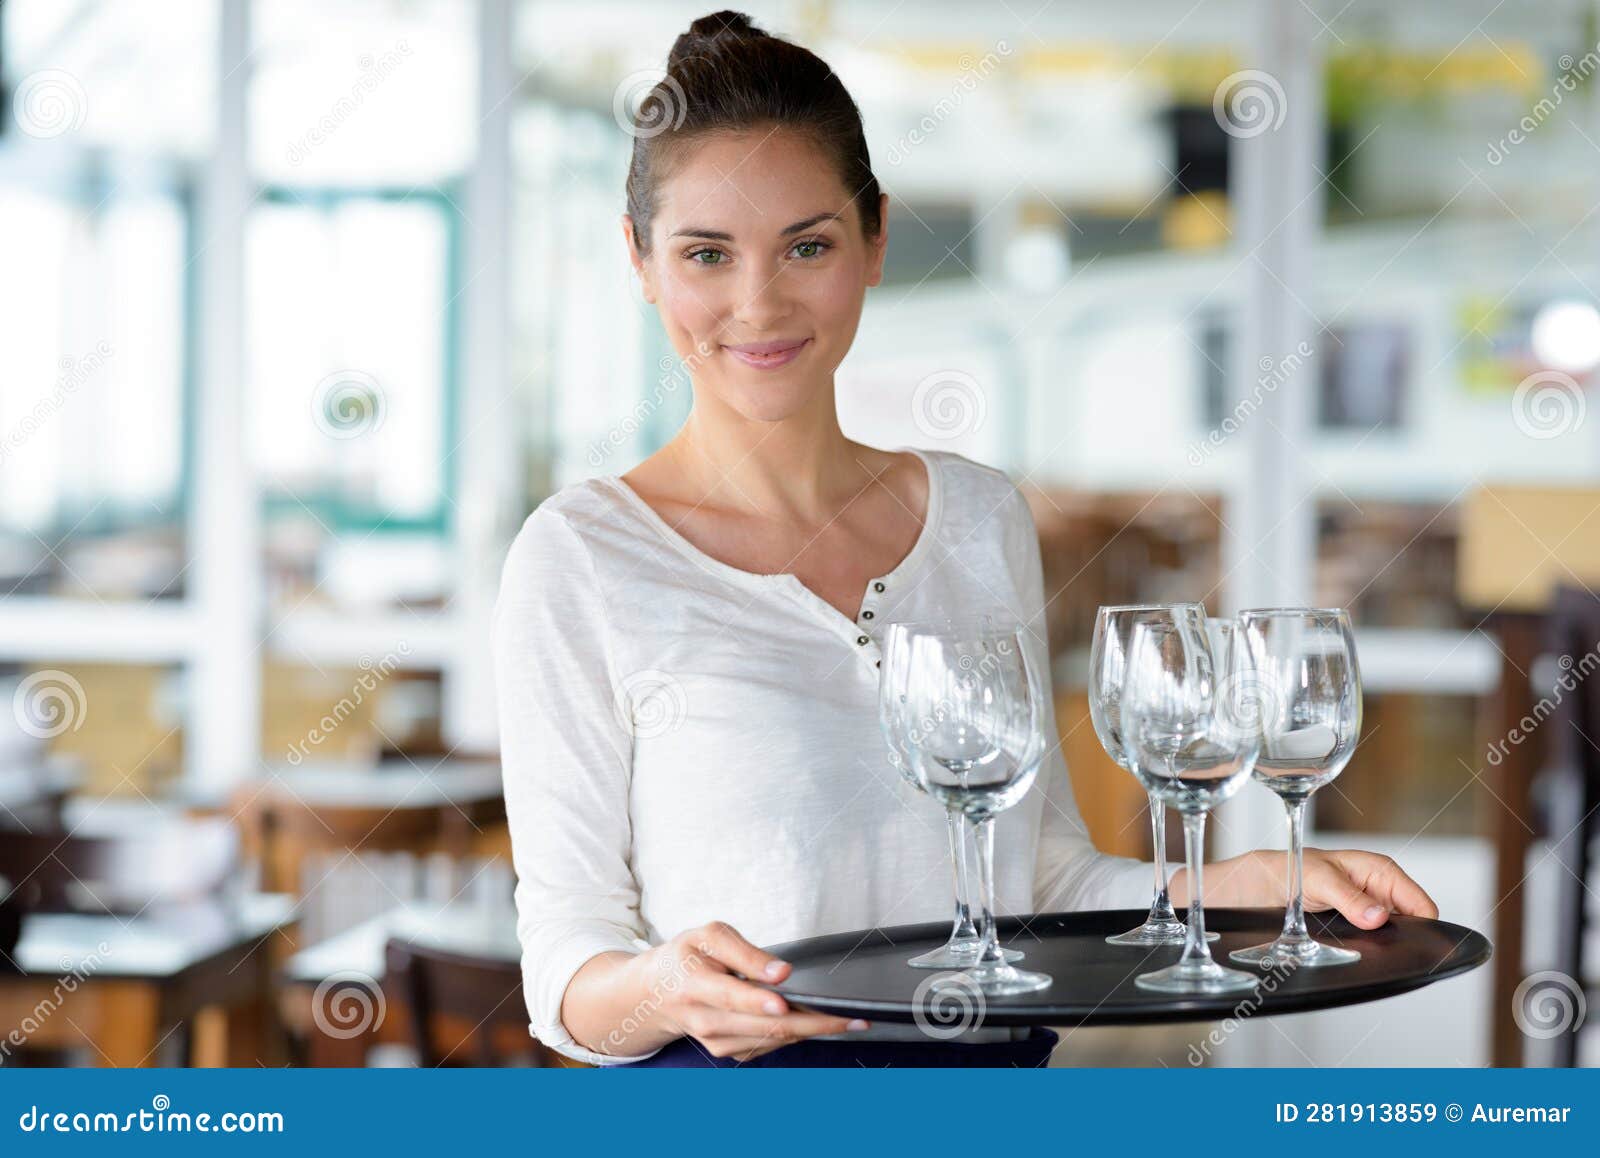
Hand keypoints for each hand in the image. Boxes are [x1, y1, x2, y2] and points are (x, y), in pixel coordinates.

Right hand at [627, 920, 869, 1061]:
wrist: (655, 995)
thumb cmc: (687, 958)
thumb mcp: (709, 937)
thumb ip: (745, 952)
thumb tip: (781, 972)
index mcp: (694, 984)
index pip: (730, 996)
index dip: (758, 1000)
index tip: (784, 1000)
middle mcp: (705, 1019)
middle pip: (762, 1025)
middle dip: (811, 1022)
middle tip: (852, 1018)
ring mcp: (717, 1042)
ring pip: (771, 1039)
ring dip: (811, 1031)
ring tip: (847, 1020)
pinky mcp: (728, 1052)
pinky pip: (768, 1045)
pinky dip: (794, 1034)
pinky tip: (815, 1022)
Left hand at [1171, 847, 1438, 928]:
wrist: (1247, 888)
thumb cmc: (1282, 868)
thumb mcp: (1315, 878)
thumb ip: (1348, 896)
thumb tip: (1378, 916)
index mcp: (1377, 870)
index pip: (1418, 902)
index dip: (1423, 923)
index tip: (1418, 943)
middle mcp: (1374, 892)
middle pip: (1408, 924)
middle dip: (1402, 938)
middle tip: (1384, 950)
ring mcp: (1362, 914)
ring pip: (1388, 937)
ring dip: (1380, 947)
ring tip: (1363, 950)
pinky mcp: (1347, 931)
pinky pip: (1367, 946)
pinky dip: (1365, 951)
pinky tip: (1353, 954)